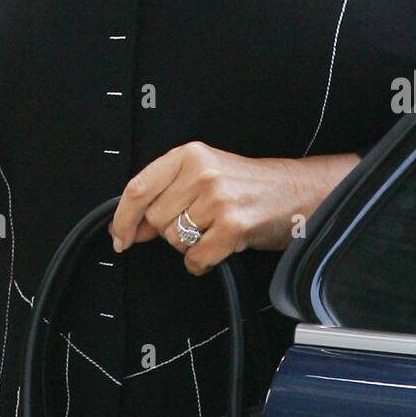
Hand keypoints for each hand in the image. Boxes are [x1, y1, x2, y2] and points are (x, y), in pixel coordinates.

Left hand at [107, 141, 359, 274]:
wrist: (296, 193)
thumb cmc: (250, 185)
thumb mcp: (205, 175)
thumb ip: (167, 194)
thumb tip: (132, 228)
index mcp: (189, 154)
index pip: (138, 188)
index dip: (122, 219)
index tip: (119, 238)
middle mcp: (201, 173)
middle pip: (155, 220)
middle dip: (170, 231)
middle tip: (198, 223)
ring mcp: (217, 199)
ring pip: (174, 241)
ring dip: (190, 245)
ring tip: (214, 229)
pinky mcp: (232, 226)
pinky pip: (196, 259)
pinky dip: (203, 262)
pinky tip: (219, 247)